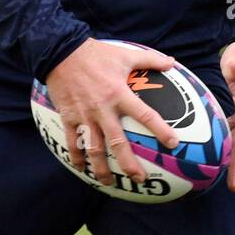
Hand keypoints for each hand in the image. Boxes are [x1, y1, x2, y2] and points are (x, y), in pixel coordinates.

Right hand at [45, 39, 178, 187]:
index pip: (145, 115)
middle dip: (129, 164)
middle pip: (118, 143)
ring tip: (109, 183)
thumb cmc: (96, 53)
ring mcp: (85, 116)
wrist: (61, 52)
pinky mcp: (69, 117)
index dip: (160, 129)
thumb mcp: (125, 54)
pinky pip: (73, 142)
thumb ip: (150, 60)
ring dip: (101, 168)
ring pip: (94, 149)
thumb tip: (173, 63)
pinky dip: (77, 157)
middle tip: (140, 179)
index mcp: (119, 93)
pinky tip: (81, 169)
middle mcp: (103, 109)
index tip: (172, 143)